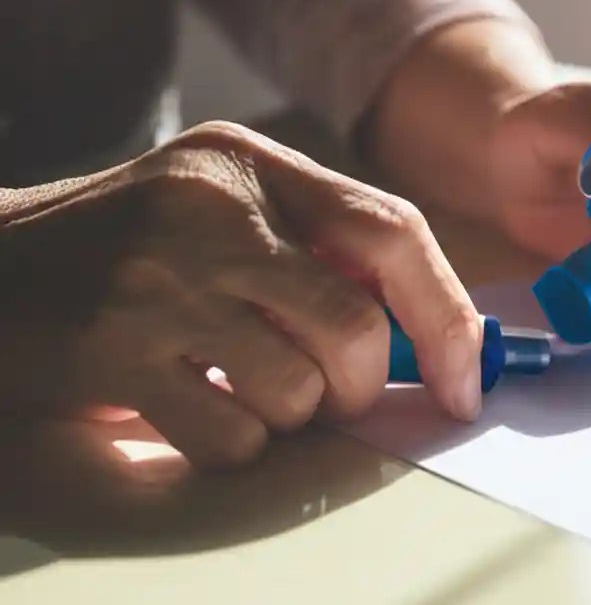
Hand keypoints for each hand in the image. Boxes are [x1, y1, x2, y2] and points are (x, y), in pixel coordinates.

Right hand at [0, 122, 482, 467]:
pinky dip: (229, 443)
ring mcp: (156, 276)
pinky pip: (230, 434)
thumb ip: (321, 250)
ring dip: (285, 416)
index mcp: (250, 162)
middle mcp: (208, 206)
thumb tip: (442, 336)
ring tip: (235, 386)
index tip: (468, 381)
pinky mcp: (109, 348)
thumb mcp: (224, 209)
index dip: (448, 316)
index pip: (392, 230)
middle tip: (331, 396)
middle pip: (355, 327)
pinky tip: (184, 406)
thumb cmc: (129, 251)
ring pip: (296, 390)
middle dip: (360, 387)